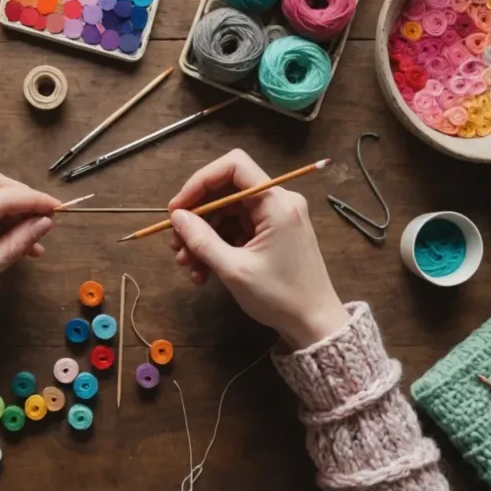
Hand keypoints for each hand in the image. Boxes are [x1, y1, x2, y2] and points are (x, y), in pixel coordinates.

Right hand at [167, 150, 349, 348]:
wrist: (314, 324)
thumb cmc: (281, 297)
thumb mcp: (234, 270)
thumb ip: (202, 240)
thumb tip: (177, 217)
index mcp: (276, 203)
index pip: (234, 167)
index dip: (200, 181)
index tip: (178, 208)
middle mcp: (278, 203)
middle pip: (226, 192)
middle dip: (197, 217)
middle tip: (175, 244)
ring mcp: (275, 218)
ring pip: (227, 214)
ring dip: (203, 237)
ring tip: (187, 266)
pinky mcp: (272, 234)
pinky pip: (236, 229)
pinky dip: (217, 246)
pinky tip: (203, 272)